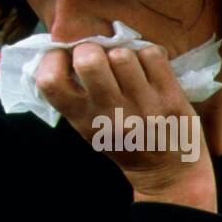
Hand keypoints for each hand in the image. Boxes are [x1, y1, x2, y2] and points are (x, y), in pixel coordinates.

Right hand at [36, 43, 216, 210]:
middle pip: (89, 60)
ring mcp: (144, 106)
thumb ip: (77, 97)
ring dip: (123, 53)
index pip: (50, 80)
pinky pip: (152, 55)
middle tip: (100, 58)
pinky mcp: (171, 99)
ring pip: (122, 54)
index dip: (54, 59)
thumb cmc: (126, 144)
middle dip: (91, 50)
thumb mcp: (91, 128)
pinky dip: (149, 55)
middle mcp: (112, 114)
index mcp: (85, 121)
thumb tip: (66, 47)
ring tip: (127, 66)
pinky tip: (149, 69)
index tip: (66, 58)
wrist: (170, 174)